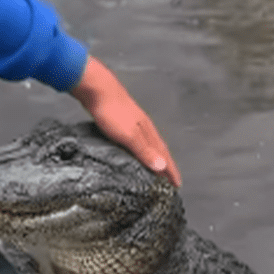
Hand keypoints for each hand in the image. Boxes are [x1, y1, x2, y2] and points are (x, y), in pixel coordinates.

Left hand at [69, 56, 181, 187]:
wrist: (96, 88)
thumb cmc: (111, 111)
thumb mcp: (128, 135)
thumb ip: (144, 151)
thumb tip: (162, 167)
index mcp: (148, 132)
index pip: (164, 156)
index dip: (171, 171)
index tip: (177, 185)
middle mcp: (145, 128)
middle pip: (159, 150)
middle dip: (166, 166)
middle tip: (169, 181)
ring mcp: (134, 123)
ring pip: (149, 145)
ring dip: (154, 158)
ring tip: (154, 170)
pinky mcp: (122, 121)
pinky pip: (136, 140)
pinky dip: (140, 150)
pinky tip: (133, 152)